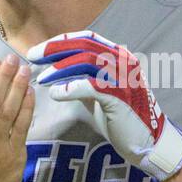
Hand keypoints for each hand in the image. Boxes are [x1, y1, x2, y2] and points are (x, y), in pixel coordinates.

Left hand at [29, 30, 181, 181]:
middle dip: (55, 50)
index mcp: (118, 56)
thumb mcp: (101, 93)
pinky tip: (55, 94)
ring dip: (60, 69)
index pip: (86, 39)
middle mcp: (123, 61)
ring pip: (87, 62)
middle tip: (33, 57)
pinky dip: (70, 88)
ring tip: (41, 78)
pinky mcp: (121, 97)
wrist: (148, 142)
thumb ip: (84, 79)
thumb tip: (57, 72)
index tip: (39, 51)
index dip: (61, 42)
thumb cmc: (123, 118)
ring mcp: (124, 77)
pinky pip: (91, 86)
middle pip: (84, 46)